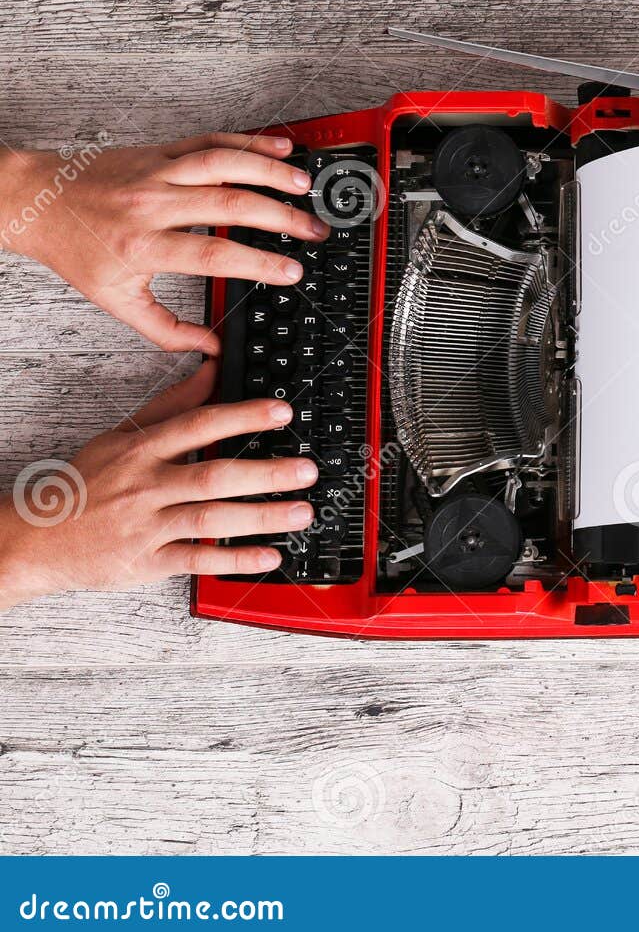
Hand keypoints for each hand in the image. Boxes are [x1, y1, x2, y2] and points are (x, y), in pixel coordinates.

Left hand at [0, 131, 328, 353]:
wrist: (37, 201)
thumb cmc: (76, 249)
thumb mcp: (115, 300)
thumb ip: (165, 330)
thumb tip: (210, 348)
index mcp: (144, 245)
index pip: (213, 254)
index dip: (258, 263)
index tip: (290, 271)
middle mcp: (153, 205)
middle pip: (228, 205)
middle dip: (280, 217)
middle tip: (314, 230)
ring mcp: (157, 173)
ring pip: (222, 164)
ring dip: (269, 171)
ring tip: (304, 185)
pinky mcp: (159, 152)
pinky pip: (209, 141)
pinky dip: (247, 142)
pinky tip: (278, 147)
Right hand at [0, 362, 317, 609]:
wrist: (38, 538)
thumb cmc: (87, 483)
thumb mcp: (122, 436)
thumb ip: (172, 404)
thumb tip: (212, 369)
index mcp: (142, 451)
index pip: (199, 426)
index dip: (243, 416)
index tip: (282, 411)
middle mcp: (146, 487)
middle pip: (213, 476)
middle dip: (266, 473)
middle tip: (306, 470)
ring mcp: (147, 526)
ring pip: (211, 520)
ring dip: (261, 517)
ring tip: (302, 512)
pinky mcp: (148, 562)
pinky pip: (198, 561)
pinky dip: (235, 560)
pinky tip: (270, 556)